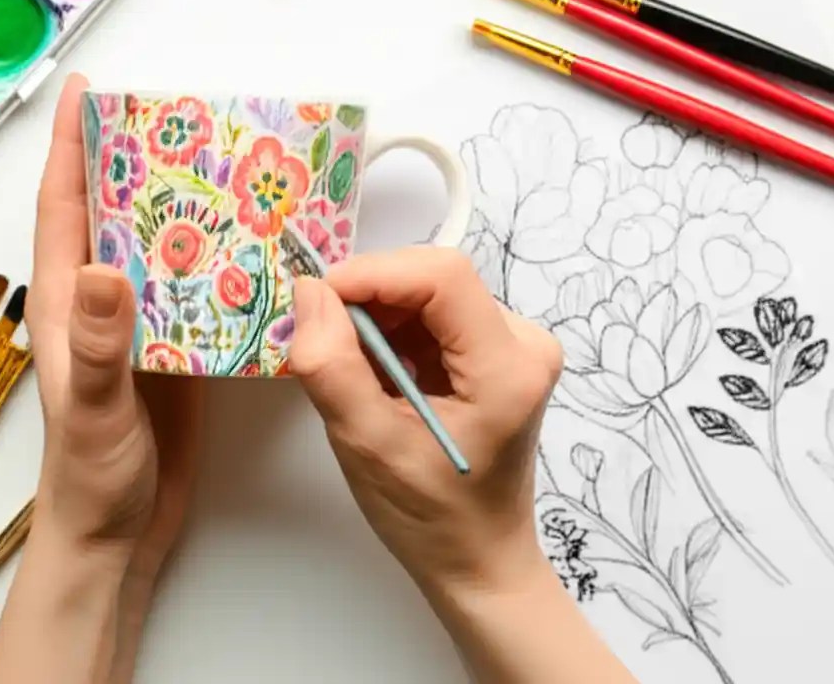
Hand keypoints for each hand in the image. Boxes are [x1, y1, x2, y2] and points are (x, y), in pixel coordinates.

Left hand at [0, 74, 202, 683]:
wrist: (115, 535)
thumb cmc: (87, 478)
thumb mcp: (91, 409)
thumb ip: (96, 345)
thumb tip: (108, 268)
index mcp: (67, 305)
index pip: (64, 209)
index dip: (71, 149)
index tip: (88, 94)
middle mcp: (100, 305)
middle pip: (116, 215)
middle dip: (137, 162)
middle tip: (178, 119)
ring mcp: (138, 328)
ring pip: (159, 251)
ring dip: (184, 210)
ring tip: (224, 168)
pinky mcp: (174, 354)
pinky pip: (193, 295)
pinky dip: (215, 267)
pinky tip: (249, 251)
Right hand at [291, 249, 634, 682]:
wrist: (478, 560)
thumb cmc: (429, 517)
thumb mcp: (368, 447)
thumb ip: (333, 367)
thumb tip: (309, 293)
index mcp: (508, 368)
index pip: (442, 277)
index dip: (373, 274)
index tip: (317, 301)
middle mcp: (524, 344)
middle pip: (435, 279)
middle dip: (370, 296)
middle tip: (321, 337)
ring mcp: (515, 346)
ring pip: (429, 294)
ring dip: (378, 317)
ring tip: (349, 367)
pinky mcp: (497, 353)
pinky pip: (433, 316)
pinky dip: (393, 333)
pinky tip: (376, 374)